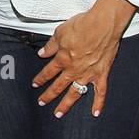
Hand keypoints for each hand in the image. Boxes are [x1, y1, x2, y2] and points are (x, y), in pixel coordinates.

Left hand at [31, 0, 135, 117]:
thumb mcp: (60, 32)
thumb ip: (51, 46)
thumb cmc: (83, 25)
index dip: (40, 79)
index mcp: (63, 59)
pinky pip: (100, 92)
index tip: (35, 84)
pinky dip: (98, 103)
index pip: (48, 72)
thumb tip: (42, 54)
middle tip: (41, 102)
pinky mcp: (102, 74)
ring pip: (75, 93)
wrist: (104, 24)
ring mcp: (88, 74)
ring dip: (66, 105)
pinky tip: (95, 113)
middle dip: (48, 95)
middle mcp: (74, 69)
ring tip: (58, 114)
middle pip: (58, 86)